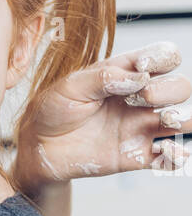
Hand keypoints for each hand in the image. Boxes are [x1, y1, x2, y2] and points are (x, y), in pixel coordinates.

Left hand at [17, 41, 191, 186]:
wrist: (38, 146)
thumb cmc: (52, 109)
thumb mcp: (71, 85)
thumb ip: (105, 77)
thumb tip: (140, 76)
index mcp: (125, 74)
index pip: (163, 57)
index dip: (163, 58)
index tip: (142, 67)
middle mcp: (139, 99)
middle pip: (180, 88)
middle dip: (170, 90)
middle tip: (142, 98)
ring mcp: (139, 127)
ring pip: (182, 121)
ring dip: (184, 120)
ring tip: (166, 121)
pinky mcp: (135, 156)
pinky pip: (167, 158)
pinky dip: (177, 156)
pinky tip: (169, 151)